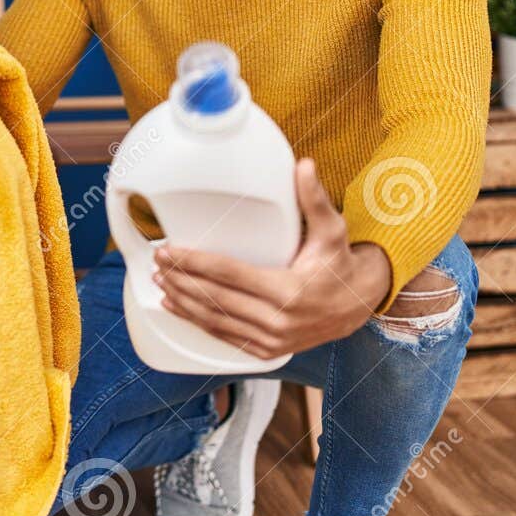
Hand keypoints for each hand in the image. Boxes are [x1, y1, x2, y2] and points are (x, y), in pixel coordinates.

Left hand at [152, 158, 392, 358]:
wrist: (356, 306)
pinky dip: (198, 322)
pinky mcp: (266, 350)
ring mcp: (271, 339)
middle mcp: (278, 320)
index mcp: (289, 290)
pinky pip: (225, 336)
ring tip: (161, 281)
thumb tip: (304, 165)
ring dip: (183, 302)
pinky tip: (178, 307)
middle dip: (182, 279)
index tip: (171, 251)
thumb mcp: (332, 230)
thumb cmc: (339, 264)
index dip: (195, 262)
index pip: (229, 274)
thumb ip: (314, 199)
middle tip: (159, 262)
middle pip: (216, 299)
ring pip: (215, 320)